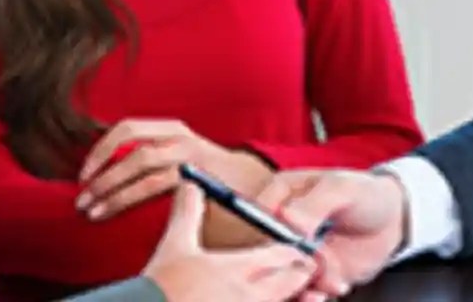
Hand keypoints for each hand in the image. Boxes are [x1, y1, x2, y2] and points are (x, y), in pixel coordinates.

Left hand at [76, 119, 271, 221]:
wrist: (252, 182)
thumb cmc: (207, 174)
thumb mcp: (177, 157)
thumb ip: (149, 160)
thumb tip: (105, 174)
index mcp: (170, 128)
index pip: (127, 128)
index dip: (101, 149)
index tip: (84, 174)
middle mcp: (178, 135)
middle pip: (130, 144)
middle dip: (101, 171)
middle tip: (82, 196)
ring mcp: (189, 153)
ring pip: (140, 164)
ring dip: (110, 188)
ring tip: (91, 209)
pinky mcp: (196, 173)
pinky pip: (154, 184)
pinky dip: (127, 198)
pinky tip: (111, 211)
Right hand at [144, 182, 315, 301]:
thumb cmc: (160, 287)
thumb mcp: (173, 245)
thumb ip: (187, 211)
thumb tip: (189, 183)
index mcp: (235, 268)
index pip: (282, 254)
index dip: (295, 249)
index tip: (301, 248)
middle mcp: (248, 296)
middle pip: (292, 281)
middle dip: (304, 274)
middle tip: (309, 268)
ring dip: (301, 299)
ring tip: (312, 297)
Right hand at [255, 169, 408, 297]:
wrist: (395, 221)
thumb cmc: (366, 194)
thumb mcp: (342, 189)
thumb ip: (314, 203)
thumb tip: (288, 220)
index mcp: (279, 196)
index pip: (256, 220)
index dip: (269, 237)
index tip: (294, 246)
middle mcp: (282, 226)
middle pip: (265, 254)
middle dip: (288, 266)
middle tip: (314, 267)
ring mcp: (296, 253)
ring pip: (281, 277)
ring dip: (302, 286)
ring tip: (327, 282)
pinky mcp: (311, 275)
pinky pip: (301, 291)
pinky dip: (314, 295)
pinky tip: (336, 286)